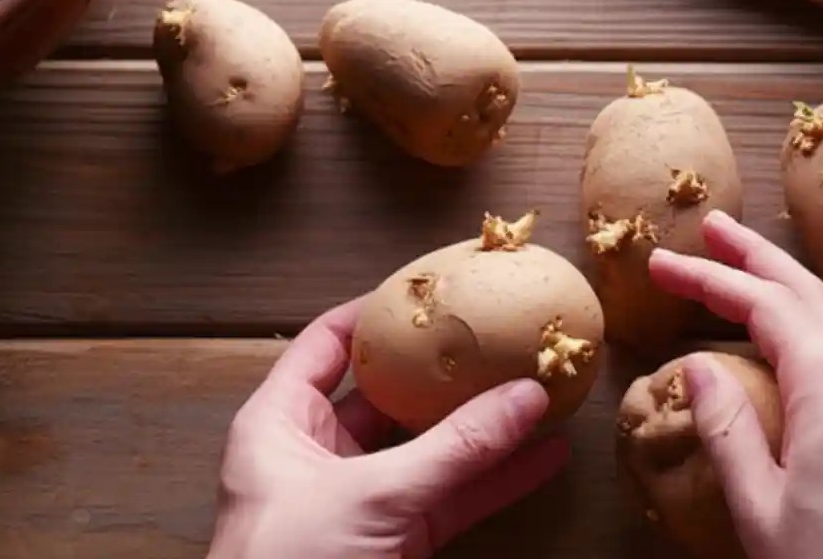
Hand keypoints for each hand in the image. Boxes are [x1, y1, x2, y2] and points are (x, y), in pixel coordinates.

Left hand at [207, 297, 567, 558]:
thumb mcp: (371, 496)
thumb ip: (454, 449)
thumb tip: (526, 397)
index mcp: (280, 422)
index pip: (327, 343)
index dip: (377, 312)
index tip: (434, 288)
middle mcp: (319, 453)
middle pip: (390, 394)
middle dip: (447, 371)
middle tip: (498, 337)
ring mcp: (360, 499)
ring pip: (431, 449)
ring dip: (483, 427)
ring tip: (536, 391)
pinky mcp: (394, 540)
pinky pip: (452, 498)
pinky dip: (495, 480)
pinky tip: (542, 458)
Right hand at [648, 211, 822, 558]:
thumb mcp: (761, 505)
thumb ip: (726, 429)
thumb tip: (696, 367)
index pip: (761, 302)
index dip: (707, 277)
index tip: (660, 264)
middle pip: (801, 286)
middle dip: (752, 252)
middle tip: (709, 223)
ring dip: (779, 276)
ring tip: (739, 257)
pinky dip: (800, 310)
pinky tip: (783, 323)